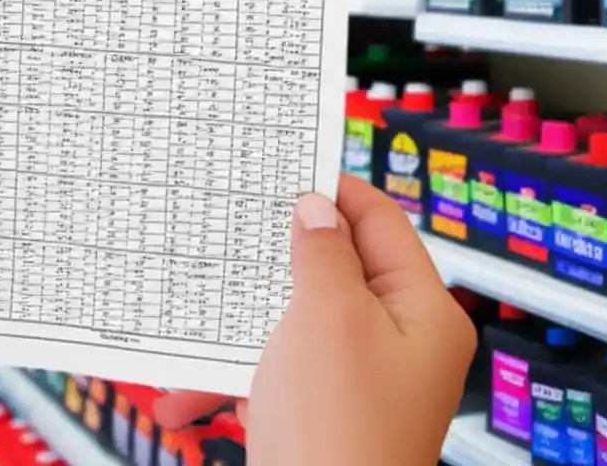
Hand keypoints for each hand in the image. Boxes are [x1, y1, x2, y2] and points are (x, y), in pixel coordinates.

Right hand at [154, 176, 475, 464]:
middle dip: (269, 264)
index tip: (285, 167)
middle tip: (229, 229)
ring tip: (191, 325)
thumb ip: (321, 254)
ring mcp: (355, 381)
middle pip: (329, 273)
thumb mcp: (327, 320)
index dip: (332, 191)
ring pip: (288, 326)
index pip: (379, 222)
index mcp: (421, 313)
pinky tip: (186, 396)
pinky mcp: (318, 413)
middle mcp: (395, 344)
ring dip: (236, 330)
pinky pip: (270, 375)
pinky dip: (228, 380)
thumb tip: (316, 210)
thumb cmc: (340, 439)